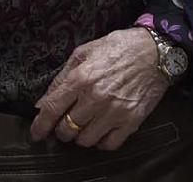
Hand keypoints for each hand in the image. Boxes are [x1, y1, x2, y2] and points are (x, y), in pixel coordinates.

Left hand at [31, 29, 170, 149]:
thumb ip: (61, 78)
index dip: (40, 125)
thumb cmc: (118, 48)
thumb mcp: (84, 52)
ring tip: (83, 126)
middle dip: (61, 130)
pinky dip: (100, 142)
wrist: (156, 52)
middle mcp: (96, 97)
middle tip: (65, 124)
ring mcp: (114, 112)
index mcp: (82, 77)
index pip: (52, 109)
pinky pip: (108, 144)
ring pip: (85, 140)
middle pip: (67, 129)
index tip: (36, 133)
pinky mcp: (131, 121)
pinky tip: (100, 132)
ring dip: (80, 137)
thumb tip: (43, 102)